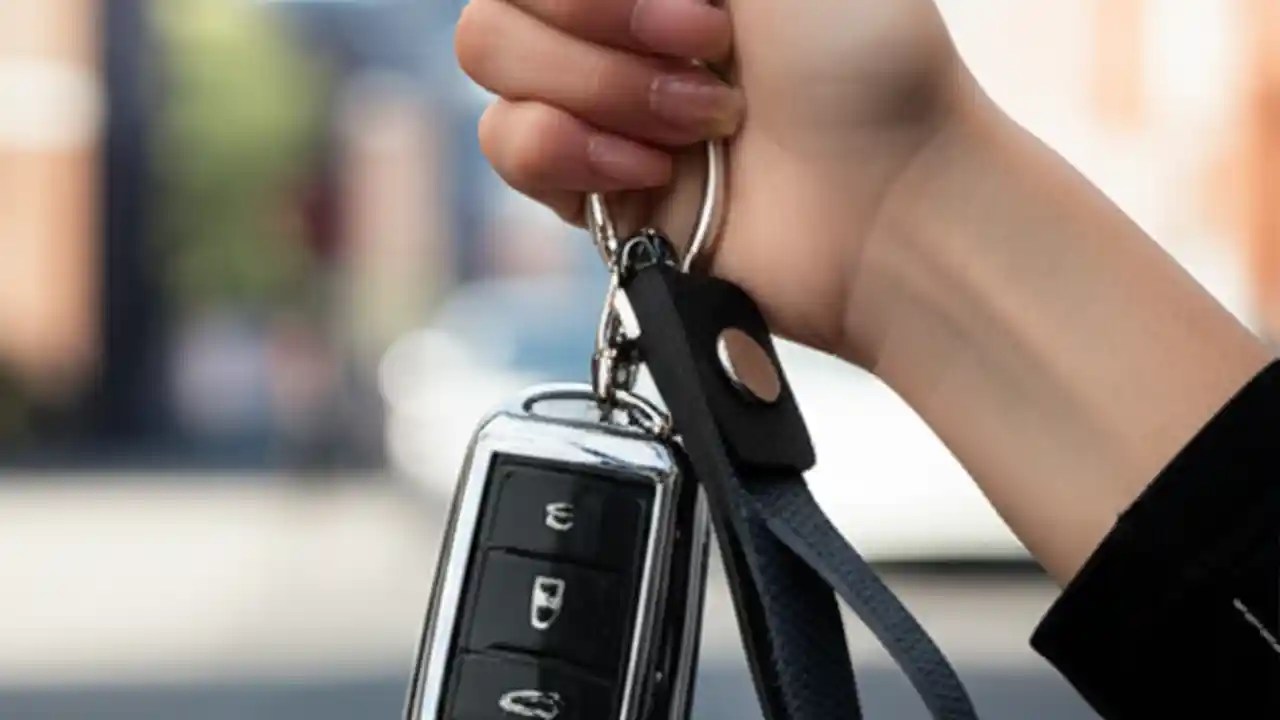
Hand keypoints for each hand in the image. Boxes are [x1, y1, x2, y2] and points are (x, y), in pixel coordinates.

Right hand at [455, 0, 976, 355]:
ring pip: (490, 53)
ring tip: (701, 128)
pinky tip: (653, 173)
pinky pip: (508, 143)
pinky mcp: (589, 189)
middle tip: (710, 55)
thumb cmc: (866, 60)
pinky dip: (572, 151)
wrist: (888, 206)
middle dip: (603, 23)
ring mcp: (597, 100)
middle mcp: (620, 20)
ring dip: (600, 87)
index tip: (706, 7)